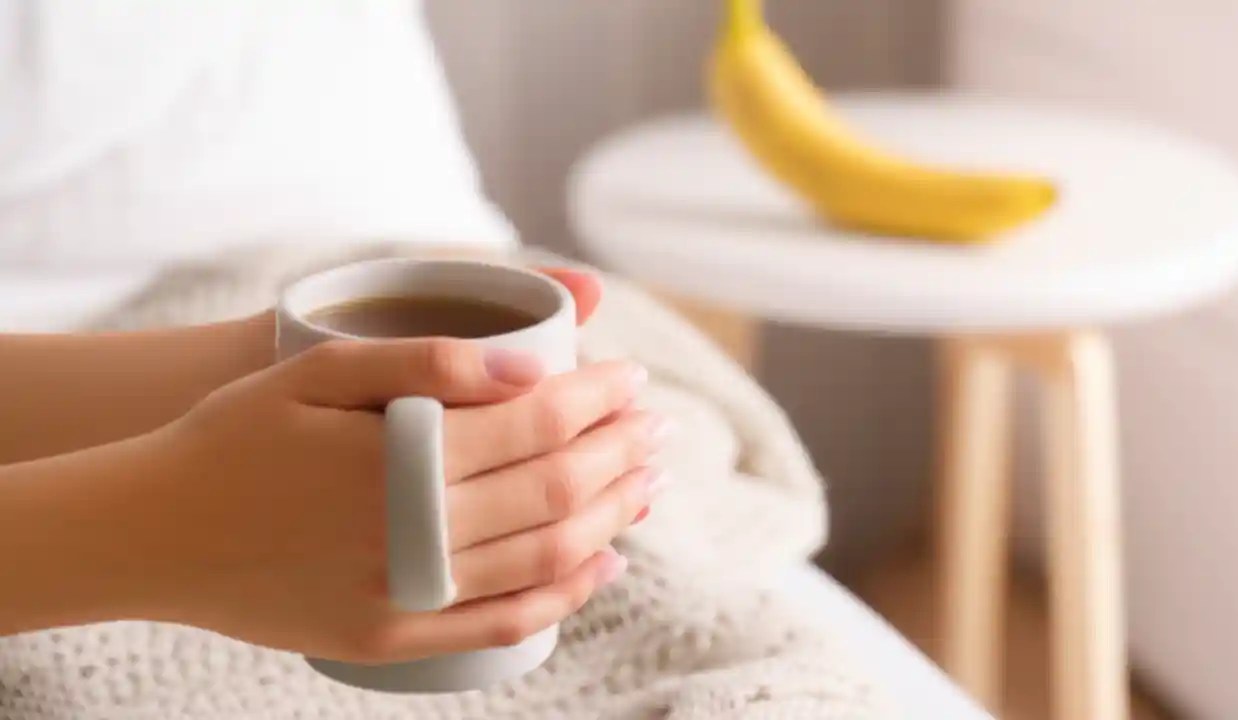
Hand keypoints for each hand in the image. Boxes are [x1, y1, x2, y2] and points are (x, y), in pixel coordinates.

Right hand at [129, 332, 660, 663]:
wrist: (150, 532)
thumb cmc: (231, 436)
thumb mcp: (314, 371)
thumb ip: (424, 361)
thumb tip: (528, 366)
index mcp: (403, 457)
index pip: (538, 423)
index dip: (598, 398)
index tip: (631, 378)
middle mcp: (415, 531)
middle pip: (556, 489)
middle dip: (620, 451)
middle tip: (656, 425)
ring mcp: (406, 593)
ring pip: (546, 556)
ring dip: (612, 515)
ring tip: (649, 484)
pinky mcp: (390, 635)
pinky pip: (501, 622)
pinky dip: (564, 595)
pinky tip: (602, 566)